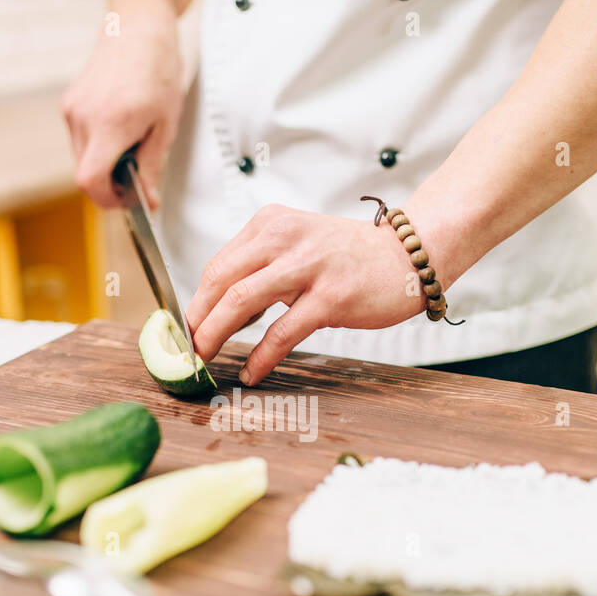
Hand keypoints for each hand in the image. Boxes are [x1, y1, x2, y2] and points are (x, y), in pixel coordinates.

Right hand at [61, 16, 182, 209]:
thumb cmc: (157, 72)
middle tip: (134, 178)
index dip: (106, 199)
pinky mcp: (68, 104)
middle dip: (109, 184)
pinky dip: (96, 145)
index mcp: (111, 124)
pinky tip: (117, 129)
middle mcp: (84, 117)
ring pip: (80, 158)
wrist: (137, 32)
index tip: (126, 200)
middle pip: (84, 174)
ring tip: (129, 145)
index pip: (90, 180)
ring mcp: (72, 109)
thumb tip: (148, 200)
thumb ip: (152, 166)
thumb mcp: (165, 125)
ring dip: (102, 163)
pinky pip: (79, 140)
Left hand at [185, 205, 431, 384]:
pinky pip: (283, 331)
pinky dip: (261, 355)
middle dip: (198, 319)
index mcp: (271, 224)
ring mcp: (308, 266)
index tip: (187, 328)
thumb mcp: (299, 244)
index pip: (218, 264)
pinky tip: (252, 372)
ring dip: (216, 333)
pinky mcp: (330, 296)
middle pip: (220, 280)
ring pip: (242, 300)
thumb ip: (263, 267)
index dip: (196, 301)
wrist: (409, 254)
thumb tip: (222, 309)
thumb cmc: (351, 257)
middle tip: (188, 348)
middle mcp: (285, 238)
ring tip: (205, 358)